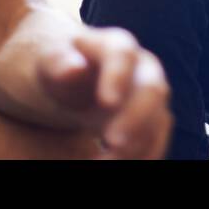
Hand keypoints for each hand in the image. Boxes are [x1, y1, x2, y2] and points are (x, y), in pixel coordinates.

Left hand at [36, 28, 171, 159]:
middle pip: (152, 88)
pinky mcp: (152, 118)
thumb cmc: (59, 68)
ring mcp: (150, 94)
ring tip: (104, 161)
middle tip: (113, 141)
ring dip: (139, 143)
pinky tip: (117, 164)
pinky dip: (143, 155)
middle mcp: (141, 67)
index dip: (118, 76)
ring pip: (159, 117)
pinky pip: (157, 138)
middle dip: (136, 117)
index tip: (106, 102)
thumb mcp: (50, 63)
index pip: (122, 53)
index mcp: (113, 45)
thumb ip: (59, 63)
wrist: (71, 79)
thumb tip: (74, 68)